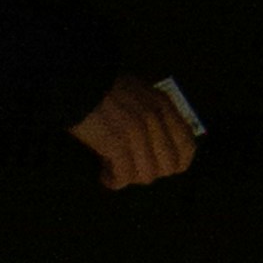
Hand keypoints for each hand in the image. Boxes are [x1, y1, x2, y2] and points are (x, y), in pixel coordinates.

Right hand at [71, 75, 198, 191]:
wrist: (76, 81)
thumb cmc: (102, 89)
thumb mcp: (139, 93)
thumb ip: (153, 116)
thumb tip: (158, 148)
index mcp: (162, 105)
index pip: (187, 146)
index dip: (176, 164)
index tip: (159, 168)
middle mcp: (154, 118)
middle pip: (168, 166)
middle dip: (150, 172)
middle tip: (132, 168)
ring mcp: (137, 131)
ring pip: (146, 175)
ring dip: (130, 177)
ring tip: (114, 169)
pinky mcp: (117, 142)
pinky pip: (123, 176)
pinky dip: (113, 181)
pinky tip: (105, 175)